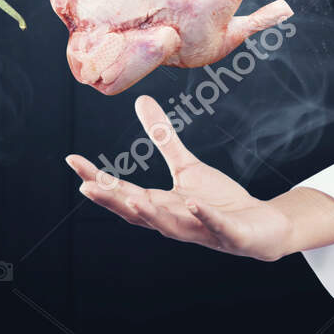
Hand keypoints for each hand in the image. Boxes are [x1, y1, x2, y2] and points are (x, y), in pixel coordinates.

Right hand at [64, 95, 293, 260]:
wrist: (260, 226)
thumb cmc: (217, 200)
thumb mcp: (187, 166)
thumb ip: (163, 138)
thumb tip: (141, 99)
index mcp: (161, 204)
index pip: (123, 192)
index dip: (97, 178)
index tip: (73, 160)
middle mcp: (174, 221)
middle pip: (137, 212)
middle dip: (113, 201)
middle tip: (86, 188)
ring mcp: (200, 230)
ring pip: (170, 226)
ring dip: (151, 215)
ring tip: (133, 200)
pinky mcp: (229, 234)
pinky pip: (214, 225)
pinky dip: (202, 216)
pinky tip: (191, 203)